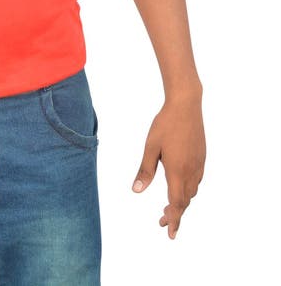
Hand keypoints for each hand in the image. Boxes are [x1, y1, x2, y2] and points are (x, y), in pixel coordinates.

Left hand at [131, 92, 205, 238]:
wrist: (186, 106)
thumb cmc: (165, 124)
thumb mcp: (151, 147)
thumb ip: (145, 170)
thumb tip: (136, 191)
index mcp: (177, 171)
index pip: (176, 204)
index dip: (173, 219)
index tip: (169, 233)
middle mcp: (191, 171)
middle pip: (185, 201)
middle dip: (174, 214)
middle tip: (161, 221)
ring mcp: (199, 165)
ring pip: (191, 192)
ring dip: (181, 202)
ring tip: (168, 206)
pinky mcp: (201, 158)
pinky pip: (196, 181)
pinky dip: (187, 190)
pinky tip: (179, 185)